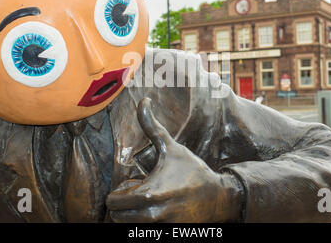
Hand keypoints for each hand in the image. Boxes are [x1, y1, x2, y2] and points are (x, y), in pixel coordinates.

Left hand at [106, 97, 243, 222]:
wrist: (218, 197)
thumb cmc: (192, 170)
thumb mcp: (171, 147)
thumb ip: (152, 126)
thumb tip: (144, 100)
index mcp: (148, 193)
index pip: (112, 203)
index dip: (118, 192)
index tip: (132, 185)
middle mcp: (152, 214)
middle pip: (117, 218)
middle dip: (123, 206)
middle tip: (137, 194)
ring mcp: (161, 227)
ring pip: (129, 227)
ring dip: (133, 216)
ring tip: (147, 203)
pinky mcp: (168, 234)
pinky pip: (145, 233)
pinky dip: (145, 224)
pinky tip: (158, 211)